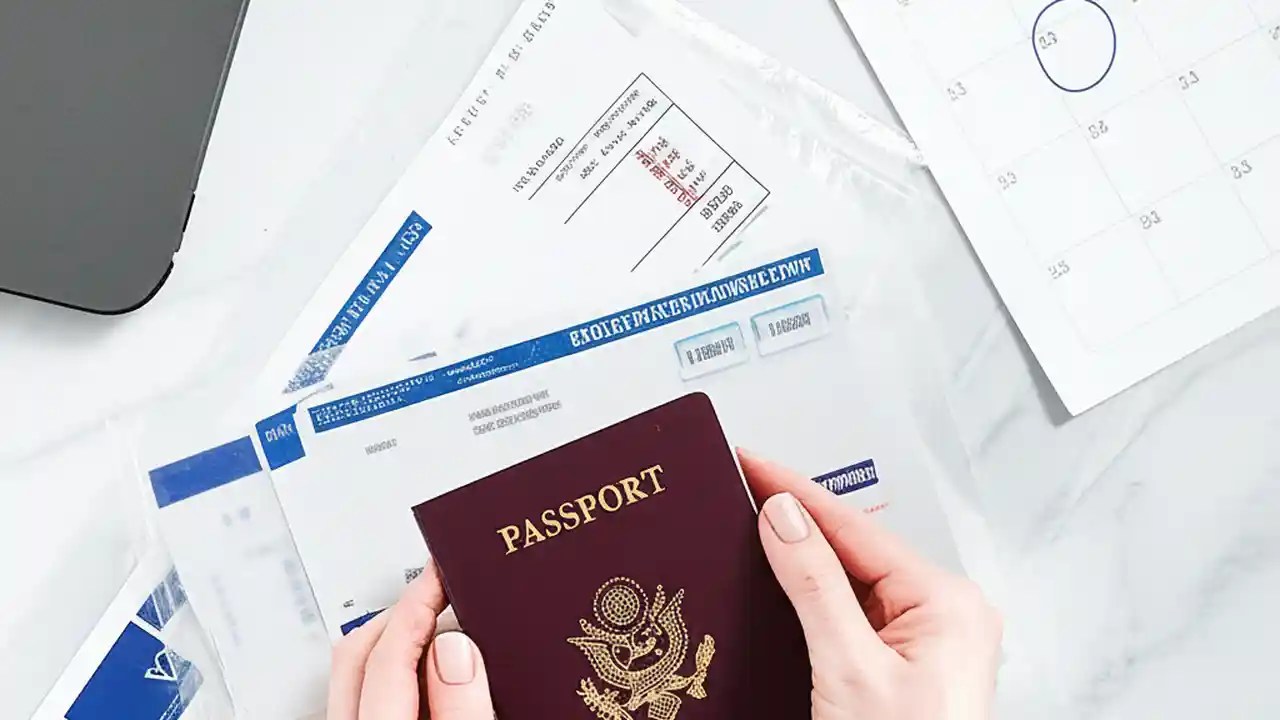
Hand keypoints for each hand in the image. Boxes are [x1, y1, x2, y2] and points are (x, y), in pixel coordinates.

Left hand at [327, 561, 494, 718]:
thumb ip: (462, 708)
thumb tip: (456, 650)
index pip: (387, 651)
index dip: (418, 600)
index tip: (442, 570)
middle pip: (358, 650)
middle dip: (402, 610)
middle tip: (441, 586)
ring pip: (358, 669)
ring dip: (397, 639)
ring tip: (442, 623)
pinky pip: (366, 693)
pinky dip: (397, 669)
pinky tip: (431, 671)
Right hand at [741, 449, 1001, 719]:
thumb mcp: (848, 668)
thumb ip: (815, 586)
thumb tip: (783, 515)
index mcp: (947, 603)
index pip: (855, 528)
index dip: (795, 491)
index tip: (750, 464)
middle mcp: (945, 614)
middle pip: (855, 550)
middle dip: (795, 523)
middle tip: (740, 491)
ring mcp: (928, 642)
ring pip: (852, 582)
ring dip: (802, 562)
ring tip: (750, 530)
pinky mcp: (907, 667)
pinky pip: (855, 616)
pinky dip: (815, 601)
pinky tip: (780, 588)